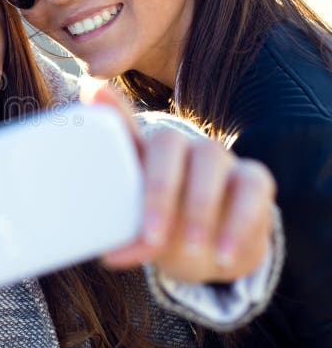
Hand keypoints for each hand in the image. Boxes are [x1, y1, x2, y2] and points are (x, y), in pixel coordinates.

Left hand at [83, 82, 275, 282]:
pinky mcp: (254, 178)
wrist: (212, 254)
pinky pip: (250, 191)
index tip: (93, 91)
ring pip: (210, 160)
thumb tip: (110, 256)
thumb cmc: (163, 233)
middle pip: (167, 142)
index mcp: (141, 155)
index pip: (123, 125)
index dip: (111, 107)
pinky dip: (237, 226)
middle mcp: (179, 147)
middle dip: (158, 190)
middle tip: (151, 235)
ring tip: (190, 249)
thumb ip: (125, 236)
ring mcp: (217, 158)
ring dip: (199, 208)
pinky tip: (224, 255)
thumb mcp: (140, 233)